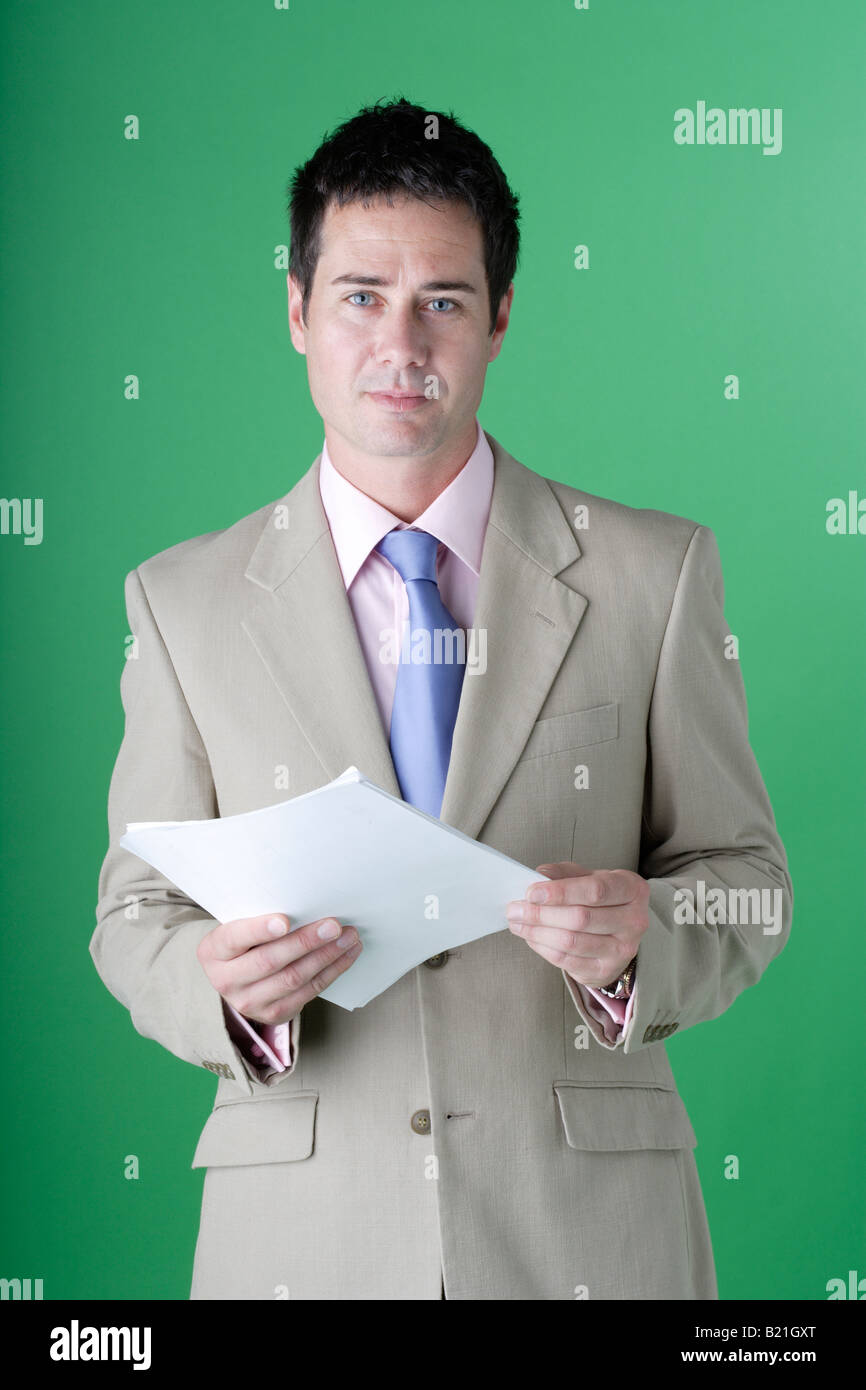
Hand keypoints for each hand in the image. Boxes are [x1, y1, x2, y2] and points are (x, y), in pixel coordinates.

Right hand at [196, 913, 362, 1025]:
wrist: (239, 979)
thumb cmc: (245, 941)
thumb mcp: (239, 927)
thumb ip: (259, 918)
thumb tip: (305, 902)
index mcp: (213, 951)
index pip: (234, 938)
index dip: (260, 930)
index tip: (285, 920)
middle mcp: (226, 980)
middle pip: (269, 961)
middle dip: (305, 942)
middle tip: (332, 925)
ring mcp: (249, 1002)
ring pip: (293, 979)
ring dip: (326, 956)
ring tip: (348, 937)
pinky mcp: (274, 1014)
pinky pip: (308, 992)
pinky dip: (332, 971)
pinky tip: (346, 954)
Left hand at [505, 862, 648, 989]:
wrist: (620, 931)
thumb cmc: (602, 899)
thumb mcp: (589, 877)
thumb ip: (565, 873)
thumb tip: (540, 875)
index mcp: (631, 889)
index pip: (595, 890)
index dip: (561, 892)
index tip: (531, 892)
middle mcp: (634, 921)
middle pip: (581, 918)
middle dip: (541, 914)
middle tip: (515, 909)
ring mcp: (622, 949)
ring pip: (571, 942)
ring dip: (537, 932)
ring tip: (517, 922)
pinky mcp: (606, 970)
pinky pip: (567, 961)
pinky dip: (543, 948)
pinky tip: (531, 937)